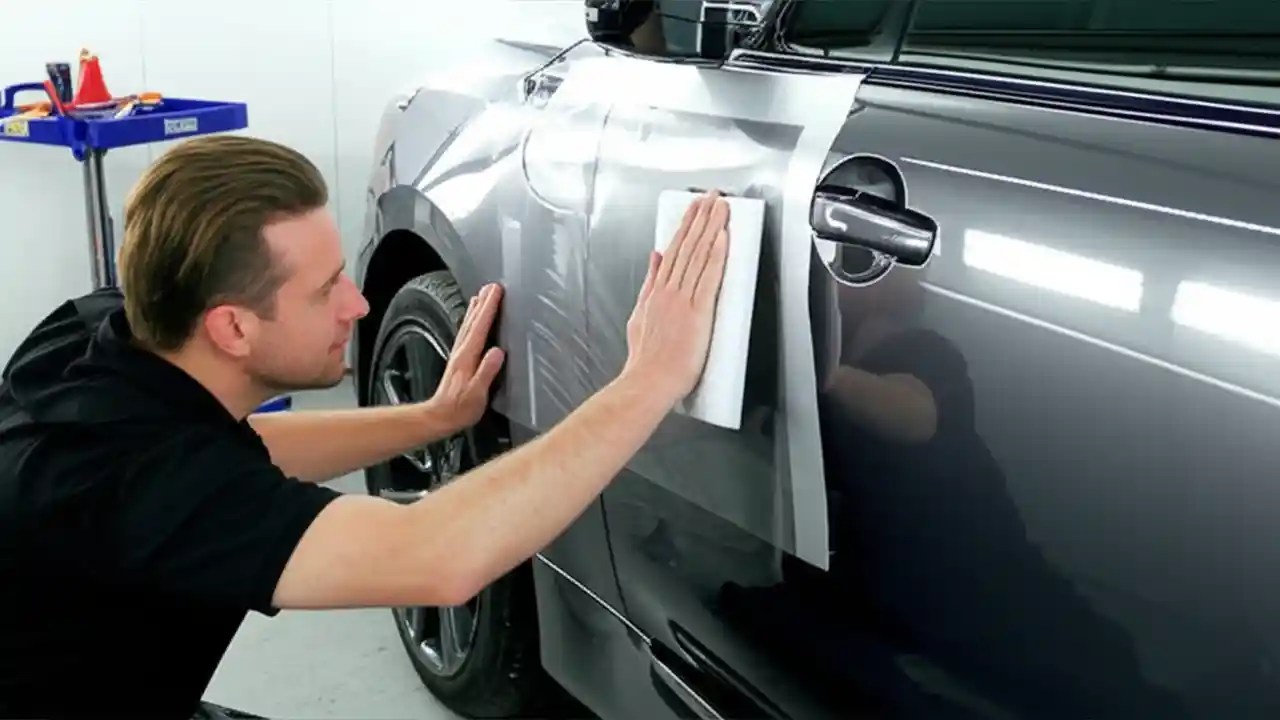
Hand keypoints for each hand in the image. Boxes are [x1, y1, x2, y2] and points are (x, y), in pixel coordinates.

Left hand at [429, 283, 505, 431]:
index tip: (497, 291)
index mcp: (467, 357)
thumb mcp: (477, 394)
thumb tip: (498, 352)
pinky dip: (471, 322)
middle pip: (473, 321)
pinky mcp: (459, 361)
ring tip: (482, 295)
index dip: (489, 308)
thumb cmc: (460, 408)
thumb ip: (487, 371)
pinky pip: (466, 334)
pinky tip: (474, 321)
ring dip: (476, 309)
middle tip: (492, 286)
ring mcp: (459, 355)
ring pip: (468, 325)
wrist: (440, 417)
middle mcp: (461, 352)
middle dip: (483, 303)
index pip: (480, 327)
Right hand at [621, 190, 729, 405]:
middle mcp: (668, 291)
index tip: (695, 207)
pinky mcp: (697, 313)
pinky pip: (708, 278)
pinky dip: (715, 256)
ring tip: (720, 207)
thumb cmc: (646, 358)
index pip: (674, 250)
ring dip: (710, 228)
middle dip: (700, 217)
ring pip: (697, 256)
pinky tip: (722, 238)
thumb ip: (649, 284)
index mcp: (656, 291)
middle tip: (712, 196)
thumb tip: (654, 257)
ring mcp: (682, 300)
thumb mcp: (639, 314)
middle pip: (686, 246)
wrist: (648, 381)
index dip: (686, 225)